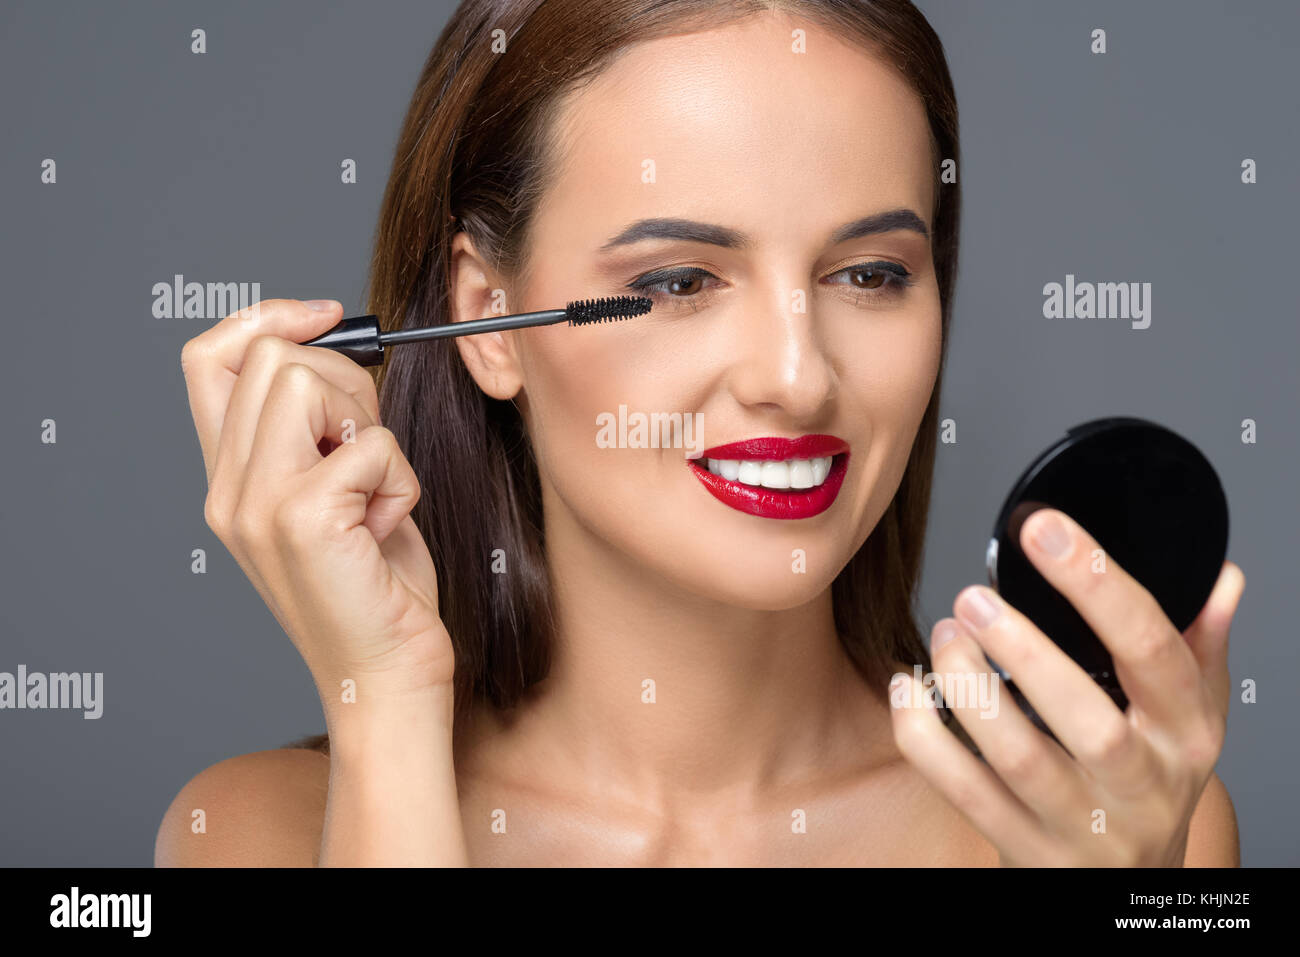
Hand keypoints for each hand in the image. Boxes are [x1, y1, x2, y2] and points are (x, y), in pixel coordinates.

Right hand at [180, 298, 454, 714]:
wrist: (386, 676)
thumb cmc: (376, 587)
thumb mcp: (337, 494)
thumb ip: (318, 429)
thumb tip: (337, 347)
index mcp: (230, 479)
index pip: (207, 357)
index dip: (265, 317)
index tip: (326, 317)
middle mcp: (228, 490)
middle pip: (271, 357)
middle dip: (346, 382)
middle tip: (368, 451)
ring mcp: (257, 504)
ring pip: (308, 381)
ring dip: (370, 428)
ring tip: (375, 494)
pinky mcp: (302, 518)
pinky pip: (371, 443)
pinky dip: (401, 479)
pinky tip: (388, 528)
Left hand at [889, 507, 1244, 865]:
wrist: (1129, 888)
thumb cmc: (1150, 783)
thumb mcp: (1190, 719)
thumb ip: (1197, 646)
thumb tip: (1220, 577)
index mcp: (1185, 734)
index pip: (1152, 651)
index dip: (1098, 583)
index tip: (1044, 531)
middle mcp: (1141, 784)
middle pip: (1085, 717)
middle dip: (1022, 648)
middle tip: (972, 597)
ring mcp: (1081, 825)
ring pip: (1017, 756)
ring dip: (967, 685)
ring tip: (946, 634)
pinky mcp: (1025, 849)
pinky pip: (963, 791)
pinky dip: (922, 735)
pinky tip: (905, 687)